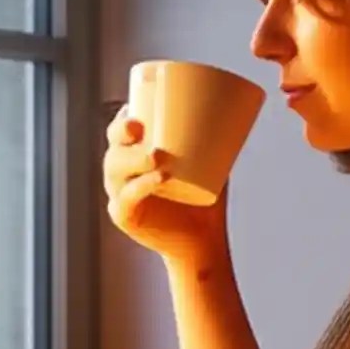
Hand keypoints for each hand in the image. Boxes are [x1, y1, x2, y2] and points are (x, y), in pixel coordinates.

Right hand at [103, 107, 226, 267]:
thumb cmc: (202, 199)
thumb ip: (215, 139)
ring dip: (132, 159)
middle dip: (120, 133)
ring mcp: (120, 196)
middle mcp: (122, 174)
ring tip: (155, 156)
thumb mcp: (210, 163)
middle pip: (113, 148)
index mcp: (134, 157)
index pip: (119, 133)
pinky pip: (126, 200)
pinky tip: (158, 178)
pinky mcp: (125, 217)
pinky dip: (140, 188)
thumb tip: (236, 109)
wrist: (202, 240)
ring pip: (115, 171)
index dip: (123, 118)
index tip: (137, 107)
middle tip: (140, 126)